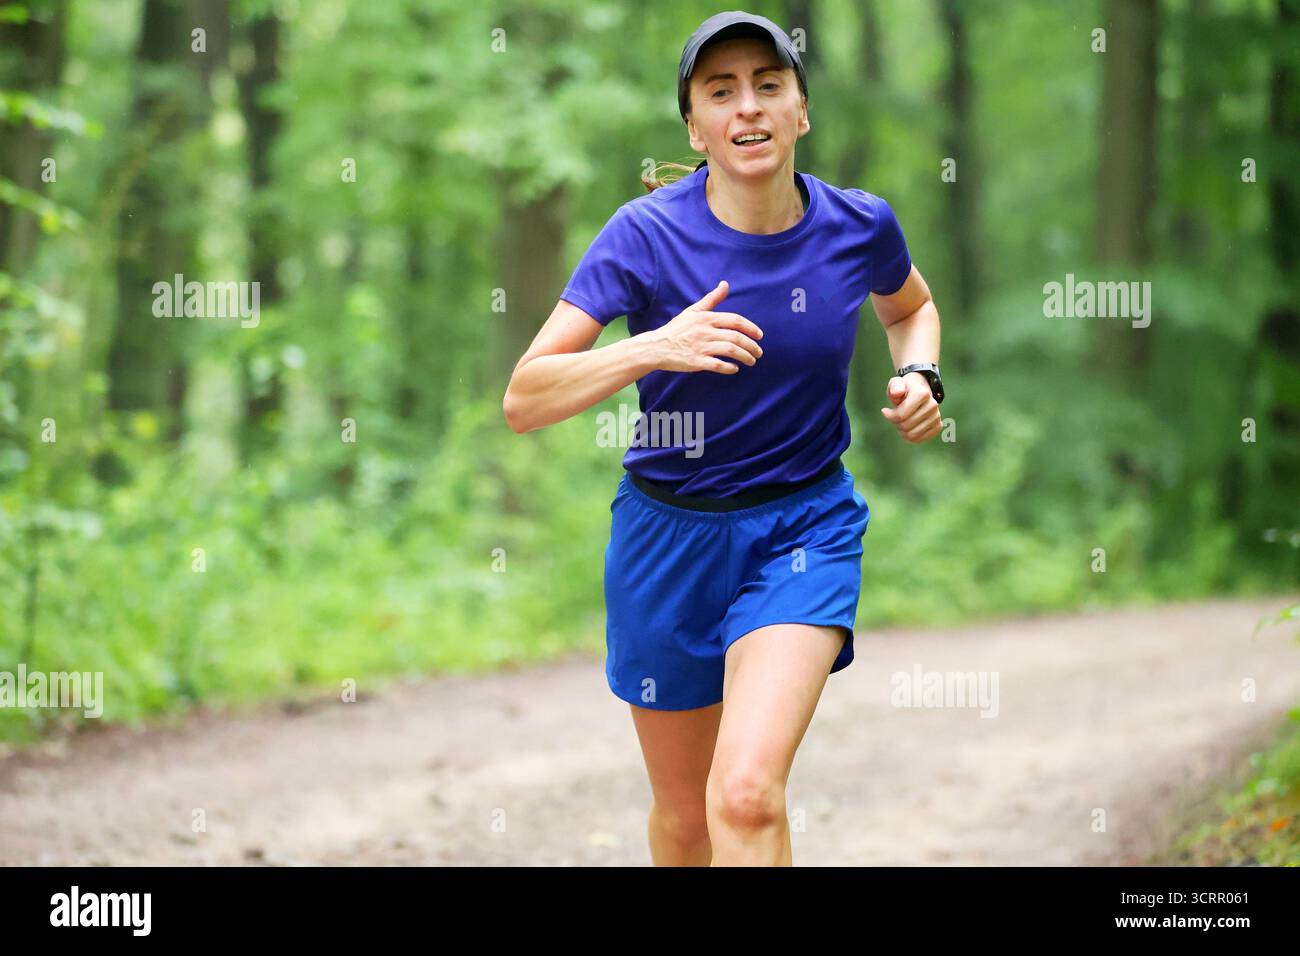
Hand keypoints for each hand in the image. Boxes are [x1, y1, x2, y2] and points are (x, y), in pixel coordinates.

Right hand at [643, 280, 763, 374]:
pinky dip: (729, 368)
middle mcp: (705, 331)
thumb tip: (725, 284)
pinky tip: (734, 369)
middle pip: (736, 337)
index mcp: (706, 318)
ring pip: (730, 350)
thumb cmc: (677, 329)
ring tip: (751, 361)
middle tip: (758, 353)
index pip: (735, 320)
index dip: (751, 328)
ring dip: (745, 357)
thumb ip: (712, 299)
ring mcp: (700, 347)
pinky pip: (717, 365)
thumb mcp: (693, 311)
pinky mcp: (696, 361)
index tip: (759, 336)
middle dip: (751, 346)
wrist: (656, 346)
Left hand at [881, 373, 941, 442]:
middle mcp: (932, 405)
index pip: (901, 415)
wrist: (919, 392)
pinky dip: (909, 437)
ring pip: (912, 435)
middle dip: (895, 423)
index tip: (886, 411)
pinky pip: (919, 439)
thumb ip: (895, 386)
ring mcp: (936, 416)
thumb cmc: (904, 389)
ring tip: (900, 422)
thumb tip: (896, 393)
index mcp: (922, 394)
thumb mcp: (896, 383)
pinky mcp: (937, 426)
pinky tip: (907, 428)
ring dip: (901, 431)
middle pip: (906, 426)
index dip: (889, 416)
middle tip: (894, 416)